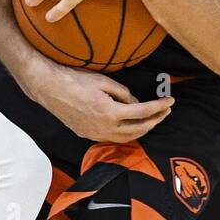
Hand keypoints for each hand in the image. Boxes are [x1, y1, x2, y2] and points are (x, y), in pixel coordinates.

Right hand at [26, 59, 173, 142]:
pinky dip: (126, 134)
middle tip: (166, 110)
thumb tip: (136, 102)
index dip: (159, 107)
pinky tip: (130, 126)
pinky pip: (112, 138)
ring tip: (153, 119)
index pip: (143, 112)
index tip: (171, 101)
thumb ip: (124, 93)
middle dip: (156, 120)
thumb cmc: (75, 80)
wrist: (49, 88)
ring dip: (142, 130)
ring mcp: (95, 134)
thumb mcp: (104, 81)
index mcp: (110, 112)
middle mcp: (104, 128)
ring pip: (126, 138)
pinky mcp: (86, 134)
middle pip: (138, 129)